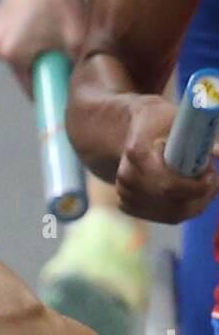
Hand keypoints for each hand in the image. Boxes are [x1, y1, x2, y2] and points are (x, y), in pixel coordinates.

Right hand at [0, 0, 86, 96]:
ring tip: (55, 37)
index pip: (32, 87)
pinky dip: (29, 39)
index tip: (64, 87)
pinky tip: (44, 25)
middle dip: (43, 68)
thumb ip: (72, 68)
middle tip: (64, 58)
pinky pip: (15, 41)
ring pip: (20, 56)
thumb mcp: (76, 39)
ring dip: (36, 53)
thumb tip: (75, 90)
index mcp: (9, 55)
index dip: (49, 88)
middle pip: (25, 71)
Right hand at [116, 95, 218, 222]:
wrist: (127, 132)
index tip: (211, 171)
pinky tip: (188, 190)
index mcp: (137, 153)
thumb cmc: (158, 121)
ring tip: (201, 181)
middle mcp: (126, 179)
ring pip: (174, 214)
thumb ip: (202, 135)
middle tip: (212, 177)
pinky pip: (167, 216)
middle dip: (201, 194)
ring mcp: (125, 196)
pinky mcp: (128, 207)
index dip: (197, 185)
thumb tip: (218, 153)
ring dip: (197, 201)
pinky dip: (185, 207)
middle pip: (175, 203)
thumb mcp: (180, 118)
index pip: (170, 185)